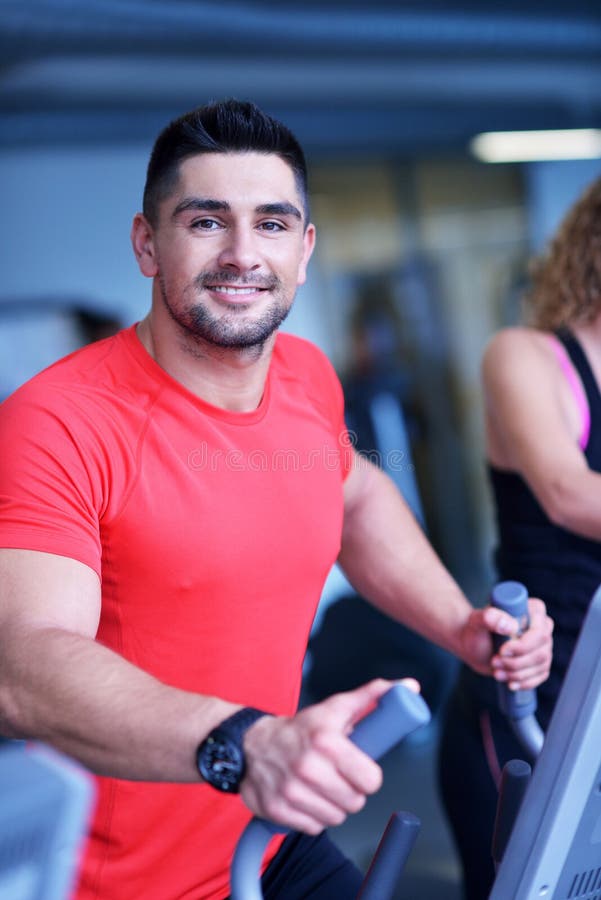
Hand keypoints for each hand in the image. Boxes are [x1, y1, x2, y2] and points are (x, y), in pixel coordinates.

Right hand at [240, 677, 418, 833]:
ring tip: (321, 785)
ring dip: (332, 805)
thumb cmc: (301, 728)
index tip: (360, 769)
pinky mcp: (276, 810)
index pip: (371, 781)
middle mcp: (307, 767)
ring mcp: (290, 791)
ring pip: (335, 818)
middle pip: (354, 803)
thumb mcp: (336, 708)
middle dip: (351, 791)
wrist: (252, 743)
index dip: (369, 776)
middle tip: (338, 776)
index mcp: (326, 740)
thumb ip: (374, 697)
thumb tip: (410, 687)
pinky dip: (313, 816)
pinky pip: (313, 828)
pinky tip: (306, 796)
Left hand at [460, 598, 552, 689]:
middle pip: (541, 653)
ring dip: (516, 673)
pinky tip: (510, 683)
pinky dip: (524, 683)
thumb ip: (490, 617)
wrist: (472, 645)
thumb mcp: (477, 621)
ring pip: (541, 666)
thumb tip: (510, 626)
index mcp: (533, 611)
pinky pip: (541, 676)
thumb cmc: (475, 629)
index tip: (502, 651)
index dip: (524, 646)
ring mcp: (543, 646)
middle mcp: (542, 627)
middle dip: (516, 662)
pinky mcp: (539, 662)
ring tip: (496, 671)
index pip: (540, 633)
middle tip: (494, 661)